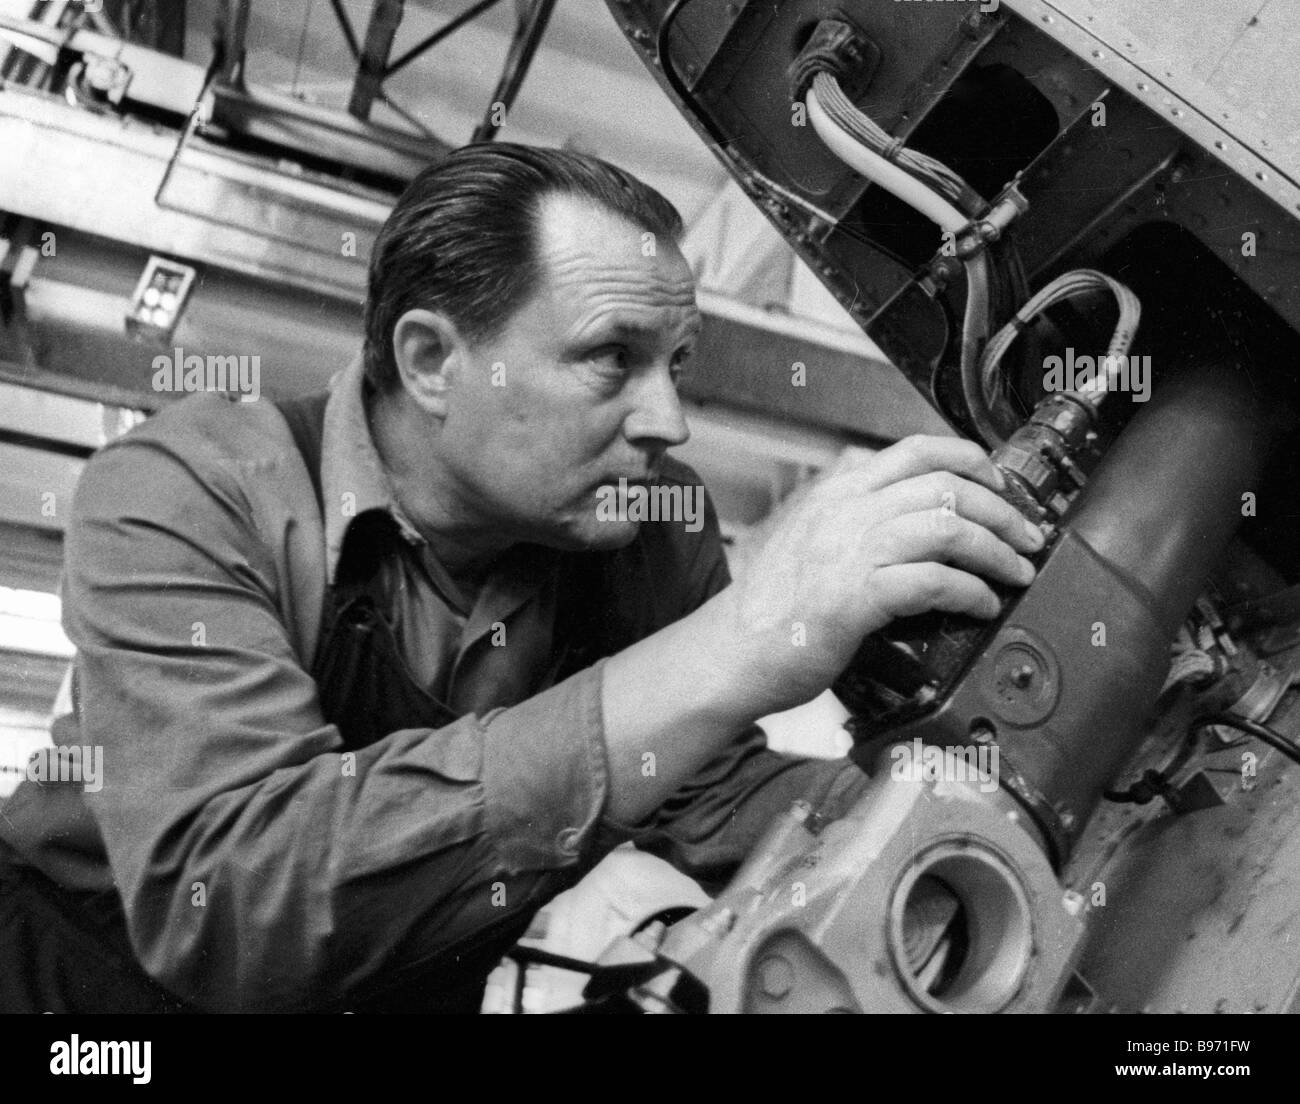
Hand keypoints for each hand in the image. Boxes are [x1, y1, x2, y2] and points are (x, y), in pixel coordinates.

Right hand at [717, 435, 1044, 712]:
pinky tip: (982, 606)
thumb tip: (920, 521)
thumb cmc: (773, 609)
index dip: (970, 460)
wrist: (731, 653)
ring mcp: (846, 553)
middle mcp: (843, 513)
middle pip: (945, 488)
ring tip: (1016, 572)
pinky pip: (932, 582)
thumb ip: (856, 522)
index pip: (916, 450)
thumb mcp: (811, 542)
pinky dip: (970, 592)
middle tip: (1027, 537)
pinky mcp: (852, 599)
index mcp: (836, 494)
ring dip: (996, 551)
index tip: (1000, 485)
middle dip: (1002, 511)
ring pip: (947, 529)